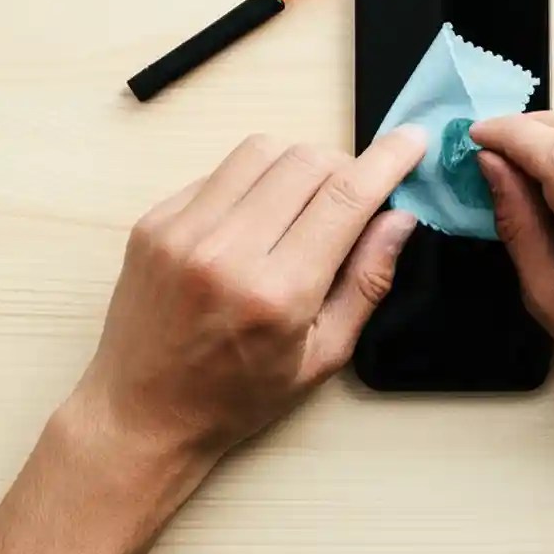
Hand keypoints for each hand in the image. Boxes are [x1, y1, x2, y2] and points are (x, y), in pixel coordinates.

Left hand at [79, 127, 424, 455]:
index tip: (411, 140)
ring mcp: (183, 231)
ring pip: (261, 150)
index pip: (346, 198)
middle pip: (307, 161)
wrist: (142, 413)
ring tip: (302, 204)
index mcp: (277, 293)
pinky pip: (220, 172)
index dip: (387, 161)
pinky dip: (252, 182)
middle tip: (351, 196)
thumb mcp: (322, 356)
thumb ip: (367, 283)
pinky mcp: (154, 221)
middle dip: (344, 166)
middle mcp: (226, 252)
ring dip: (297, 164)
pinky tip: (254, 221)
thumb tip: (399, 219)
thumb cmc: (235, 395)